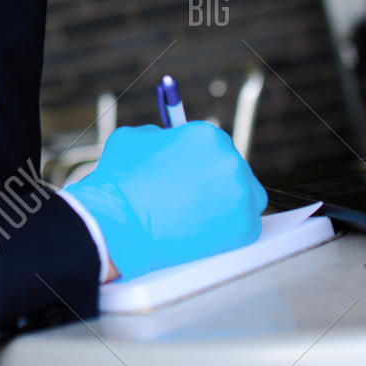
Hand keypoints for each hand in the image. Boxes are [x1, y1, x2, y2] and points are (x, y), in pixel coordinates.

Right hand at [64, 122, 266, 279]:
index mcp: (207, 135)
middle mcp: (230, 161)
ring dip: (227, 203)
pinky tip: (205, 230)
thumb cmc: (120, 182)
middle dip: (215, 181)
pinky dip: (229, 229)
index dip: (201, 160)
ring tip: (197, 214)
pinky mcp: (245, 228)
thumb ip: (160, 136)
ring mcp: (241, 195)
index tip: (193, 174)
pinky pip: (246, 225)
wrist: (119, 225)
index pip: (215, 144)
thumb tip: (167, 140)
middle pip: (233, 169)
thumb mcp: (134, 138)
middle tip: (193, 196)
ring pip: (245, 196)